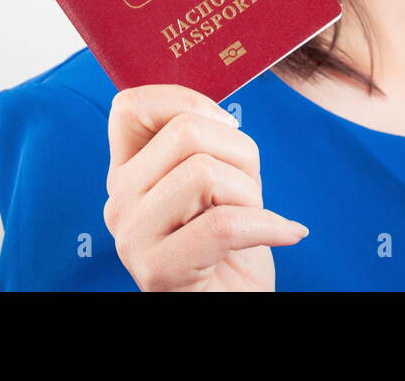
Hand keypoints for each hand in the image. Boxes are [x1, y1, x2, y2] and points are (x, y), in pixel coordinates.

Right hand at [103, 83, 309, 290]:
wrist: (229, 304)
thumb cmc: (229, 245)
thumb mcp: (219, 180)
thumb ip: (209, 143)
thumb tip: (225, 117)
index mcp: (128, 171)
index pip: (130, 106)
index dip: (187, 101)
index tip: (225, 128)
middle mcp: (119, 199)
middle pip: (186, 131)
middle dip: (240, 153)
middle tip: (247, 190)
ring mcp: (132, 236)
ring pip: (205, 173)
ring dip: (251, 195)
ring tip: (253, 219)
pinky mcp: (157, 270)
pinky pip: (224, 224)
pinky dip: (269, 225)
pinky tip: (286, 233)